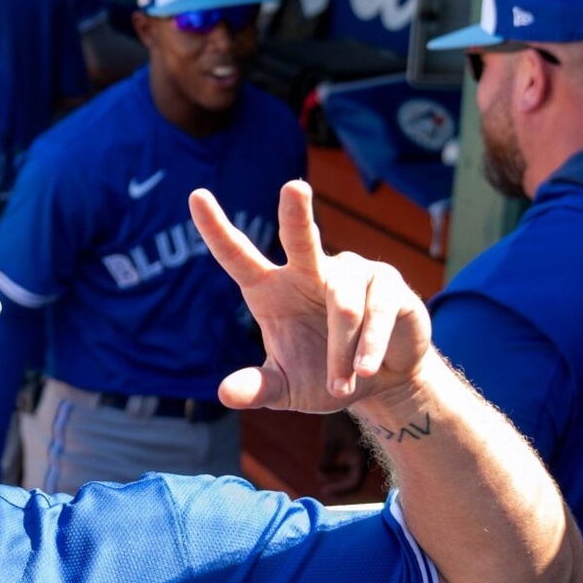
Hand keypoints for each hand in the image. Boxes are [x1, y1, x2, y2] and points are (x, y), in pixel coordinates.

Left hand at [191, 181, 431, 414]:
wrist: (382, 385)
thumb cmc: (325, 377)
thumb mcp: (287, 388)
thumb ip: (259, 387)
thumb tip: (225, 394)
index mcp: (271, 289)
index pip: (238, 256)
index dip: (216, 228)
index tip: (196, 196)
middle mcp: (308, 271)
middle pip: (300, 237)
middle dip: (297, 213)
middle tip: (294, 187)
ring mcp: (350, 271)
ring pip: (343, 305)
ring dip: (341, 352)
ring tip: (342, 385)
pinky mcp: (387, 283)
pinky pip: (375, 310)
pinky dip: (369, 345)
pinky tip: (366, 369)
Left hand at [319, 415, 369, 495]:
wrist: (354, 396)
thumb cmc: (340, 417)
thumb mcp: (330, 440)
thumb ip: (326, 461)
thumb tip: (320, 477)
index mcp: (362, 456)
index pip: (354, 483)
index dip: (338, 490)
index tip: (323, 491)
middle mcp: (370, 455)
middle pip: (356, 480)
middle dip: (339, 484)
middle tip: (323, 487)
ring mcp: (369, 450)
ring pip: (356, 471)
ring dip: (340, 475)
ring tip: (324, 471)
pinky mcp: (366, 444)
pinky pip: (356, 462)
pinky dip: (344, 465)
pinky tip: (332, 460)